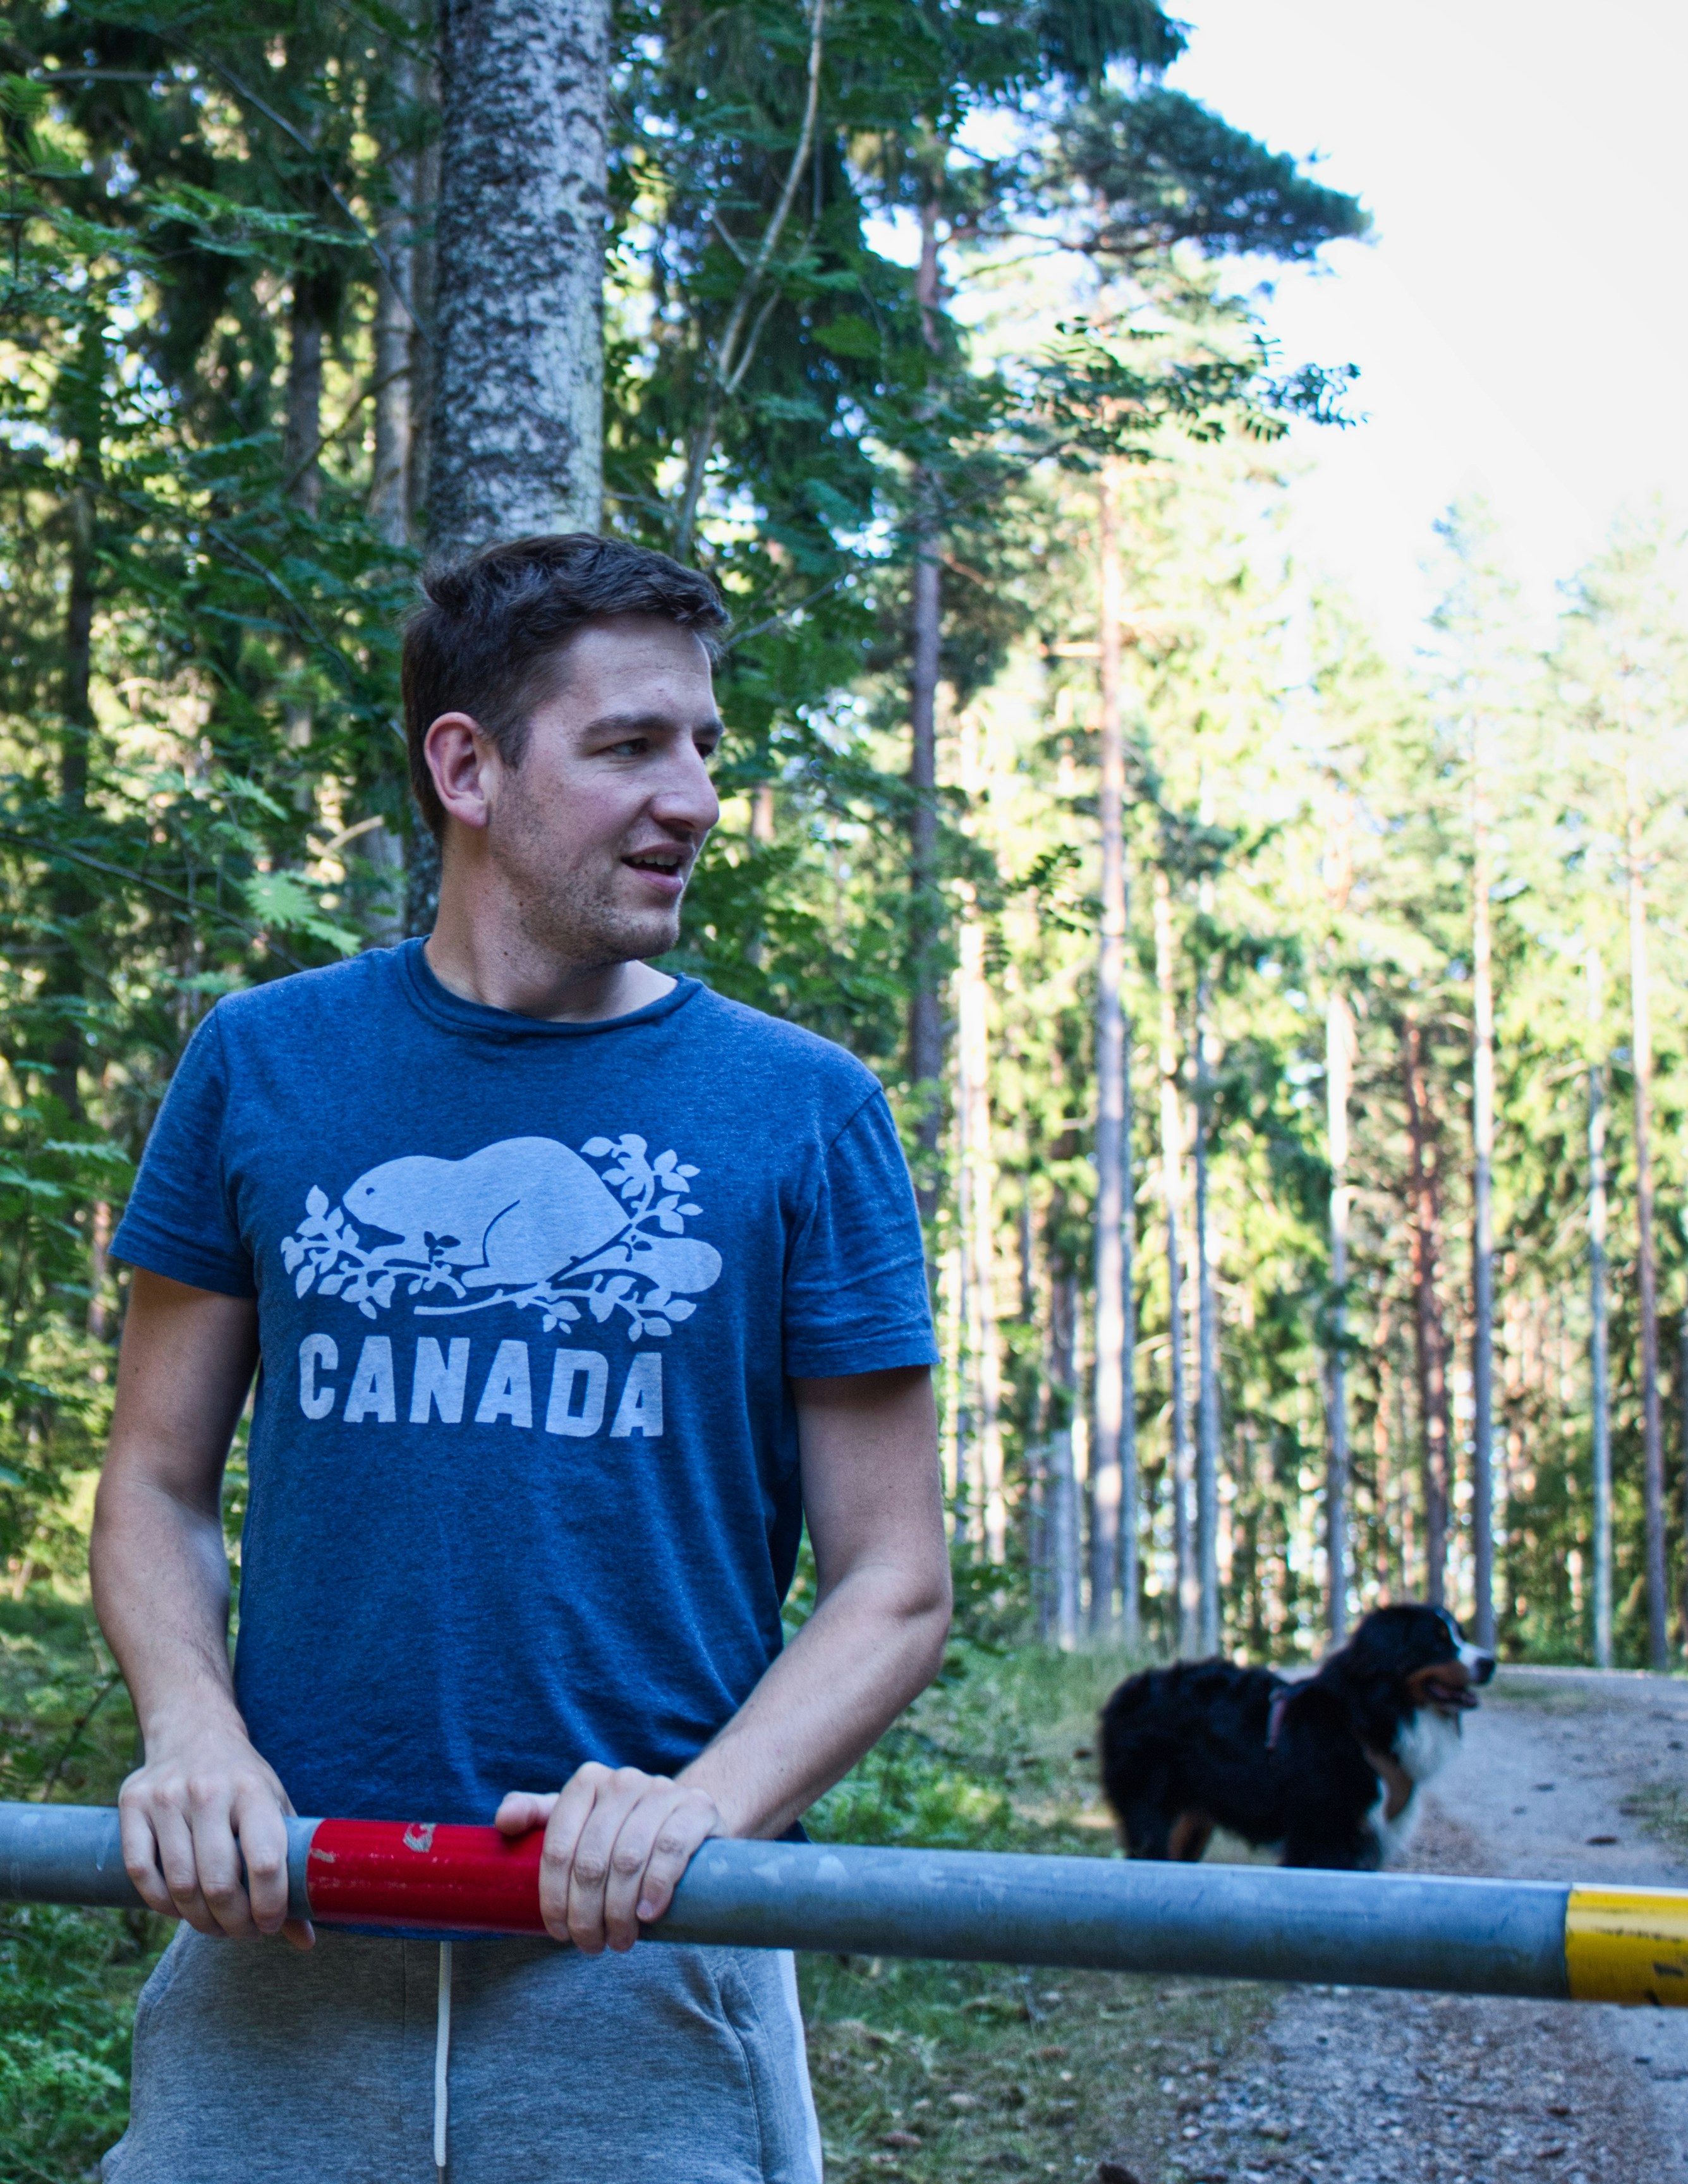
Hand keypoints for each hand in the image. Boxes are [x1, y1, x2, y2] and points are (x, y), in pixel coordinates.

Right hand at [118, 1717, 312, 1948]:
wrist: (194, 1730)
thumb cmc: (244, 1783)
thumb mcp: (275, 1810)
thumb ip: (289, 1870)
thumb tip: (305, 1941)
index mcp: (253, 1791)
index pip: (264, 1862)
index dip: (270, 1907)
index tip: (270, 1924)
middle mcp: (209, 1791)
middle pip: (218, 1884)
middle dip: (233, 1924)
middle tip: (242, 1932)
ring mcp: (167, 1797)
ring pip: (179, 1885)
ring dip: (199, 1920)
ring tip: (215, 1925)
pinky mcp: (133, 1804)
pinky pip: (141, 1873)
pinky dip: (161, 1903)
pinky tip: (180, 1908)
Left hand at [496, 1765, 720, 1953]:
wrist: (682, 1816)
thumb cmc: (616, 1827)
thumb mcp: (575, 1818)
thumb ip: (535, 1815)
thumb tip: (504, 1822)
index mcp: (586, 1781)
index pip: (557, 1847)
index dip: (553, 1898)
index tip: (557, 1932)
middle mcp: (622, 1780)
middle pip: (591, 1861)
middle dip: (586, 1914)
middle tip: (590, 1944)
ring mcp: (662, 1791)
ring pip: (628, 1860)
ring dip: (619, 1912)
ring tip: (619, 1941)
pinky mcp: (695, 1808)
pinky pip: (670, 1850)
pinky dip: (655, 1888)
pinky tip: (647, 1915)